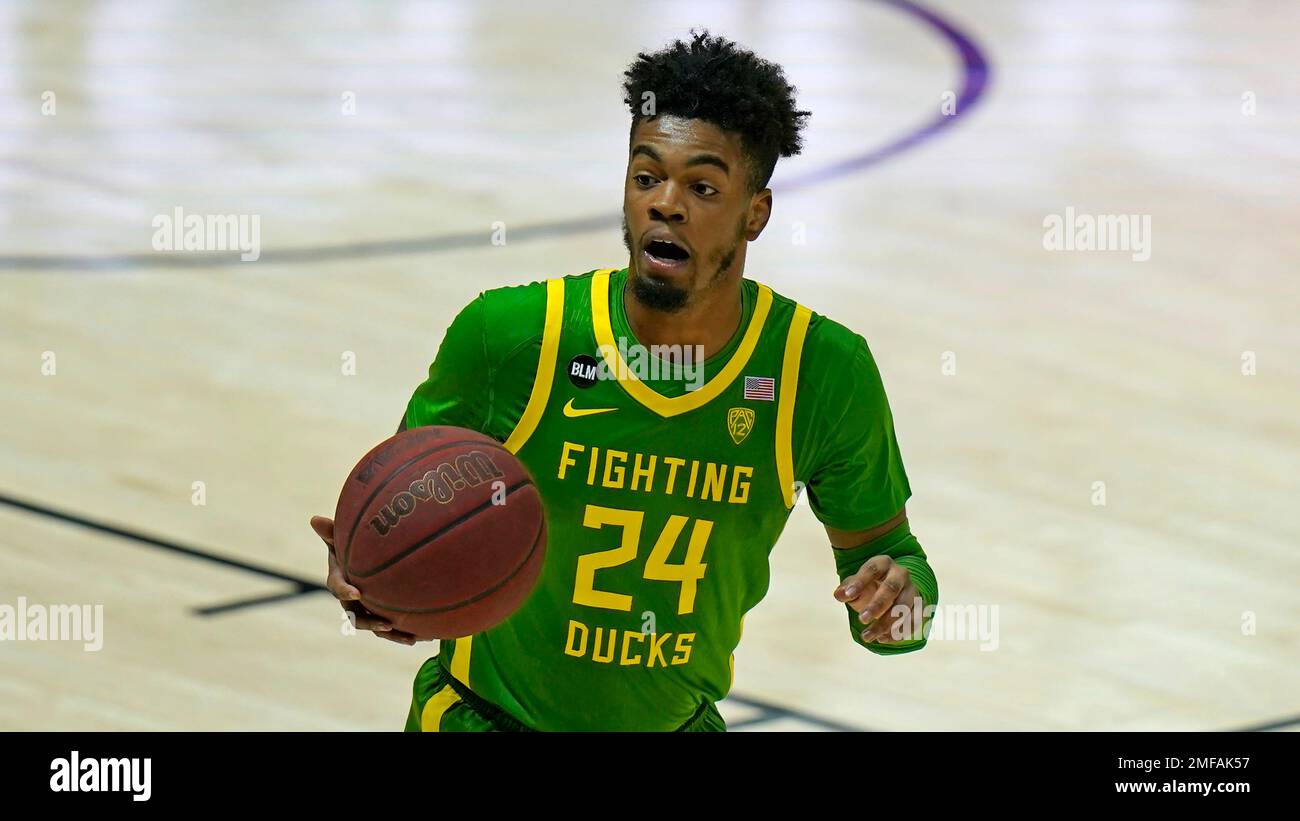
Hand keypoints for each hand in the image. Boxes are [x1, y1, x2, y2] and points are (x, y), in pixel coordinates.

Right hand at [310, 515, 418, 645]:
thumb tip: (314, 519)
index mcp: (339, 580)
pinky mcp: (381, 610)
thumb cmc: (349, 544)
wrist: (362, 557)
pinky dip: (406, 630)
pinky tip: (426, 635)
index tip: (356, 592)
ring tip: (411, 639)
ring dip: (393, 634)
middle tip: (387, 624)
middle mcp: (351, 599)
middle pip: (357, 616)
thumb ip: (331, 531)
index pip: (337, 588)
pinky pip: (392, 624)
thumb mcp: (340, 537)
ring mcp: (366, 607)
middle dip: (371, 622)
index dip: (345, 591)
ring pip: (376, 625)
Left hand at [833, 555, 921, 643]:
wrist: (890, 589)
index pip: (872, 570)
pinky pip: (913, 621)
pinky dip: (899, 633)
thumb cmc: (869, 585)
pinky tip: (882, 639)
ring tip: (867, 636)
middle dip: (877, 605)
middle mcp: (901, 574)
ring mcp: (912, 590)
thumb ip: (846, 588)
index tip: (847, 596)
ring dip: (886, 624)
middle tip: (862, 620)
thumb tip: (839, 595)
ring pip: (904, 607)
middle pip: (891, 588)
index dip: (860, 582)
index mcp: (883, 563)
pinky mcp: (919, 606)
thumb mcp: (855, 583)